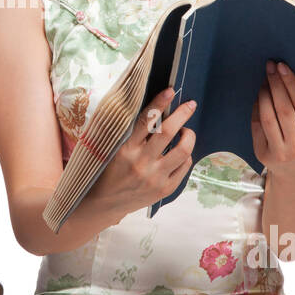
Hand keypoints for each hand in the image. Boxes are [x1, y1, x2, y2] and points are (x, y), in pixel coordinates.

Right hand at [90, 85, 196, 219]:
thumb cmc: (107, 170)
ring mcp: (154, 177)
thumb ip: (129, 131)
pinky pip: (185, 166)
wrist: (104, 203)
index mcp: (124, 149)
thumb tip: (153, 109)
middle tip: (190, 105)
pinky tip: (180, 151)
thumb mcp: (110, 148)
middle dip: (182, 114)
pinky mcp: (164, 189)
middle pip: (168, 132)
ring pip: (183, 150)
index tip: (170, 91)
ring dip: (189, 135)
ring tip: (186, 131)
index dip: (159, 103)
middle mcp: (140, 162)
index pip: (145, 120)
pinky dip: (186, 154)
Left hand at [251, 59, 294, 179]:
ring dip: (264, 94)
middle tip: (270, 66)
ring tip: (264, 79)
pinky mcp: (263, 155)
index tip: (283, 65)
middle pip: (284, 109)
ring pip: (268, 117)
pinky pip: (257, 126)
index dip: (291, 83)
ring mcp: (279, 153)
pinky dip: (256, 108)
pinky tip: (258, 95)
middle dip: (276, 84)